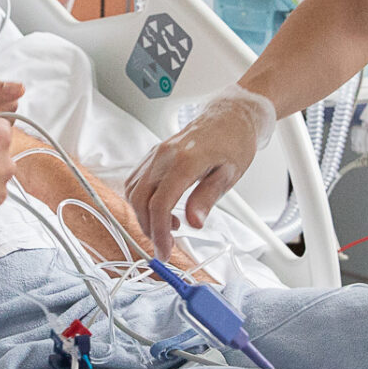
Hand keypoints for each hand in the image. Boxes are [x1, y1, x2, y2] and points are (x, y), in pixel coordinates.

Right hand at [124, 85, 275, 259]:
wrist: (230, 117)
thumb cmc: (234, 143)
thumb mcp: (229, 174)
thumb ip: (208, 198)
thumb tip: (194, 222)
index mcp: (184, 161)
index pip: (160, 204)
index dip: (160, 232)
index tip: (166, 251)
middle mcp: (164, 156)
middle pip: (141, 200)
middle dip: (149, 228)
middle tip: (165, 246)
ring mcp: (156, 153)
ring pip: (134, 192)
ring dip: (144, 216)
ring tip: (167, 229)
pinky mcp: (154, 154)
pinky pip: (136, 181)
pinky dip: (142, 201)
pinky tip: (162, 210)